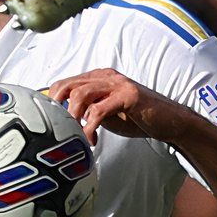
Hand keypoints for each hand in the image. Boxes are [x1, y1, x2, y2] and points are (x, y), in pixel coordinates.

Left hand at [46, 67, 187, 142]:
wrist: (170, 121)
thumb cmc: (137, 117)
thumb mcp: (106, 113)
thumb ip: (87, 112)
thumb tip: (63, 122)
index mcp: (98, 78)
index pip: (64, 83)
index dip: (51, 102)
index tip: (47, 122)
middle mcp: (105, 76)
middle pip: (67, 85)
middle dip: (57, 108)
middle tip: (57, 130)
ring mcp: (117, 84)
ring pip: (81, 94)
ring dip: (73, 118)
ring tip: (74, 136)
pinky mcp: (128, 96)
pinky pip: (99, 110)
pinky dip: (90, 127)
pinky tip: (92, 140)